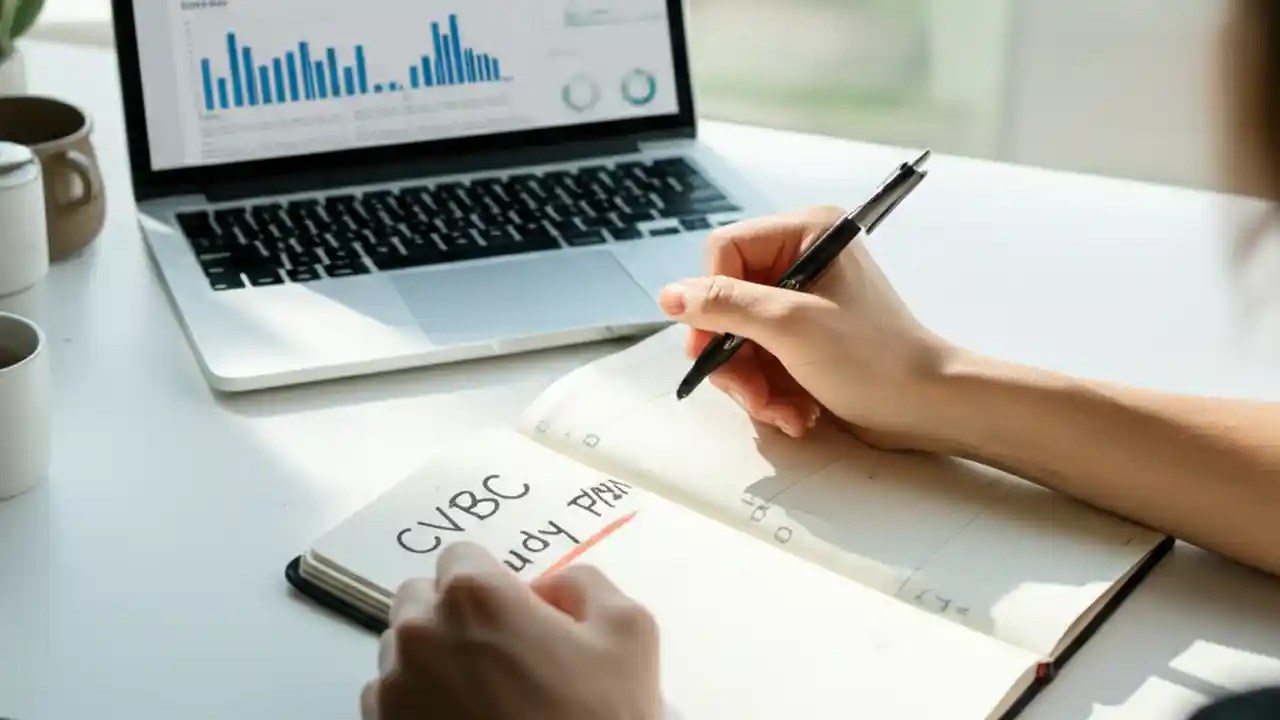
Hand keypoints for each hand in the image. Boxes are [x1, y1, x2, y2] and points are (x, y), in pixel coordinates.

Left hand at [361, 542, 660, 719]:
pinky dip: (417, 703)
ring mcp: (394, 688)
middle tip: (500, 654)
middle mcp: (420, 633)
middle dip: (454, 615)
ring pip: (401, 649)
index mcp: (475, 596)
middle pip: (421, 598)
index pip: (461, 556)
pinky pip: (388, 698)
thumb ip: (586, 584)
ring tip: (483, 695)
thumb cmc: (597, 718)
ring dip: (432, 658)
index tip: (515, 614)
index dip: (493, 582)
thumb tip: (551, 586)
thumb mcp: (629, 631)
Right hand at [658, 205, 956, 449]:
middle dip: (735, 357)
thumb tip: (670, 296)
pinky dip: (771, 392)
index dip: (711, 301)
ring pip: (738, 339)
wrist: (927, 407)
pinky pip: (760, 361)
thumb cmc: (875, 358)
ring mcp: (802, 303)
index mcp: (805, 233)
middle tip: (752, 392)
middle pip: (727, 302)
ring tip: (783, 410)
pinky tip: (797, 412)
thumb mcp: (790, 326)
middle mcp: (801, 260)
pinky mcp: (804, 340)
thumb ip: (725, 305)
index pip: (725, 253)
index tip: (711, 346)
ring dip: (753, 384)